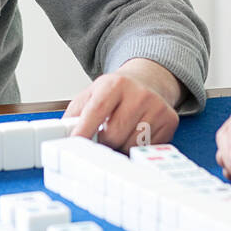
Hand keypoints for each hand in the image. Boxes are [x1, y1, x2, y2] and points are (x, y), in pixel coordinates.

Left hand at [63, 58, 182, 150]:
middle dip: (104, 142)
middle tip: (103, 137)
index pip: (96, 112)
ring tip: (121, 134)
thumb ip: (75, 114)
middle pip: (113, 135)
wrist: (147, 81)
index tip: (75, 145)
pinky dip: (138, 147)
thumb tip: (61, 136)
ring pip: (131, 145)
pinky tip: (136, 134)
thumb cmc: (116, 92)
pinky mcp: (169, 121)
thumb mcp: (92, 94)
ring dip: (121, 147)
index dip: (84, 131)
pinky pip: (148, 148)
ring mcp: (156, 107)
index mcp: (114, 84)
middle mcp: (138, 93)